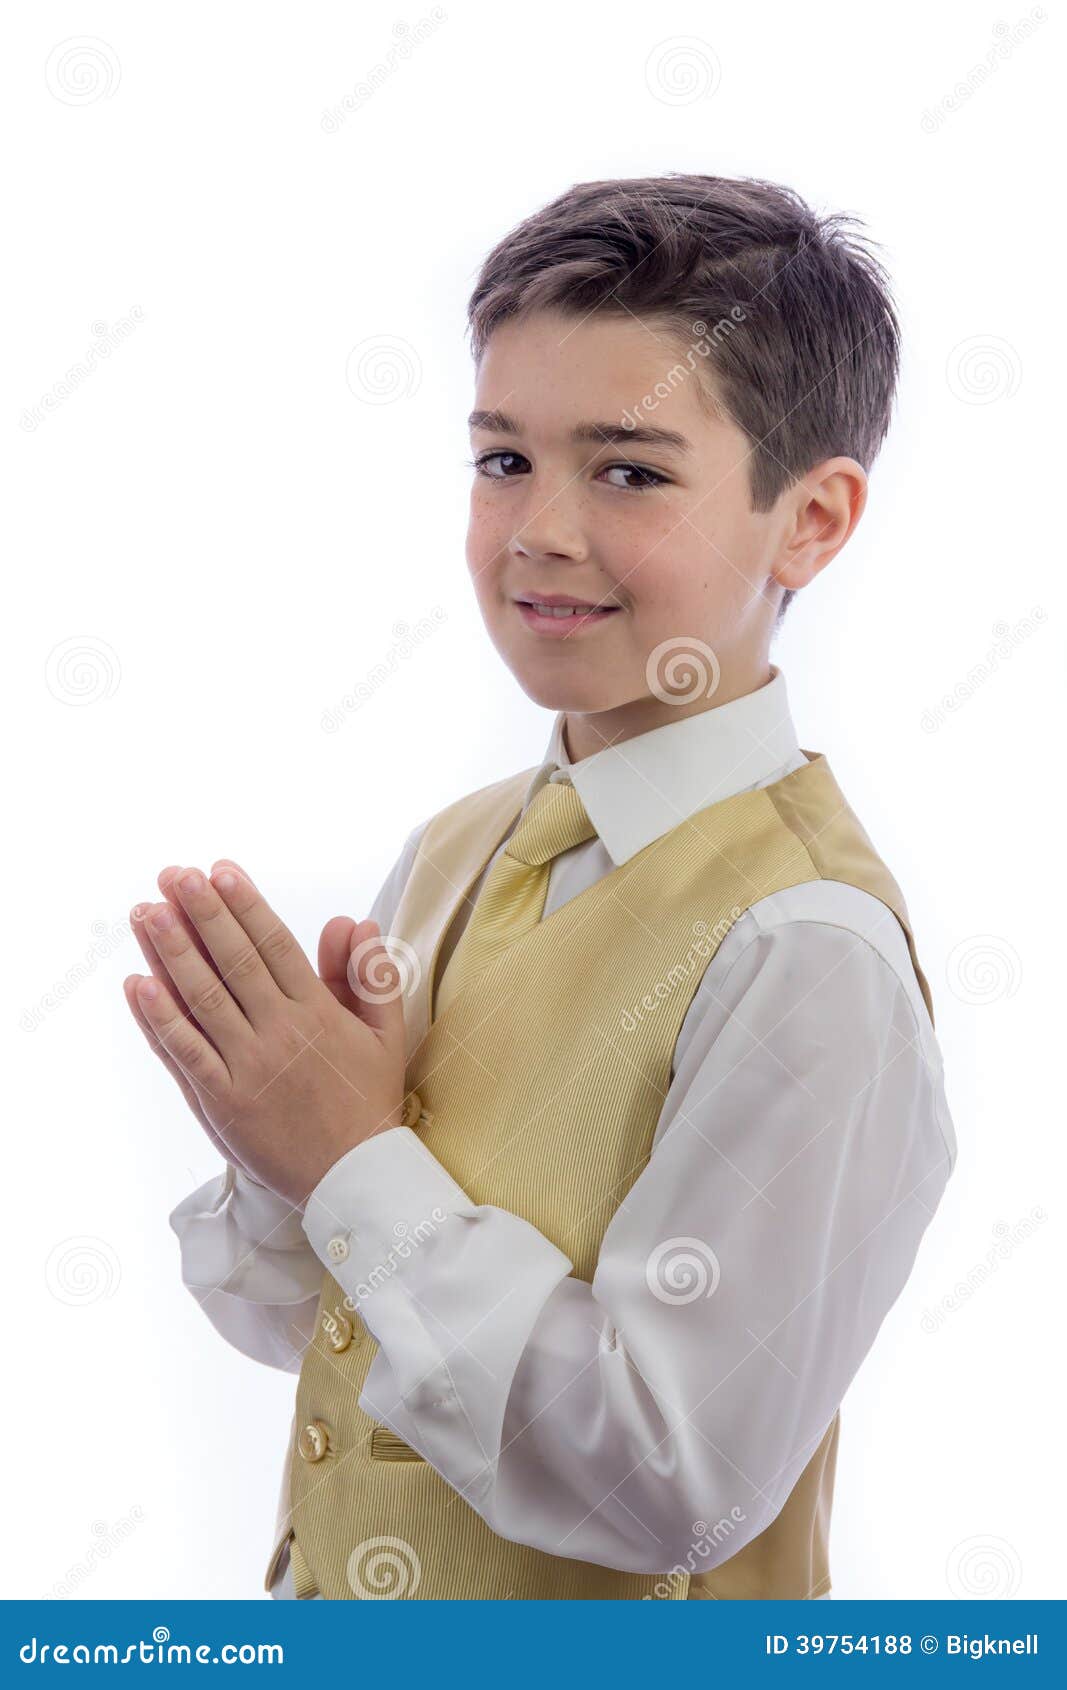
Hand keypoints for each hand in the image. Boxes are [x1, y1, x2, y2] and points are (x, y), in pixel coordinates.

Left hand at [123, 860, 406, 1204]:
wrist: (353, 1179)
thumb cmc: (369, 1102)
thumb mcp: (386, 1035)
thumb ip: (371, 976)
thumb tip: (355, 921)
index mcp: (318, 1013)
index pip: (274, 945)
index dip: (245, 905)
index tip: (220, 870)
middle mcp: (279, 1034)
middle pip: (233, 961)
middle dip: (201, 913)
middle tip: (173, 875)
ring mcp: (247, 1067)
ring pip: (201, 999)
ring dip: (170, 952)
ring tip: (145, 912)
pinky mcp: (221, 1102)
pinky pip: (184, 1052)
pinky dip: (159, 1018)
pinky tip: (138, 984)